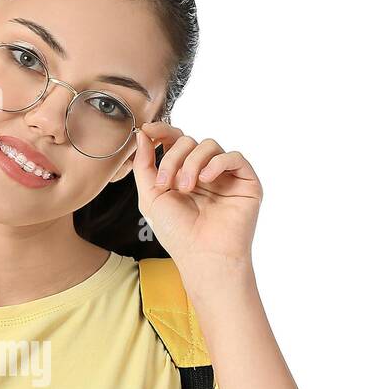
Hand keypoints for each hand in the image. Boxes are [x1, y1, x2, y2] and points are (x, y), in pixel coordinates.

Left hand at [132, 121, 262, 266]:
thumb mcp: (151, 197)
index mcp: (183, 174)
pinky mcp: (245, 182)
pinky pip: (233, 156)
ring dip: (191, 163)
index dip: (162, 132)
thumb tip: (142, 135)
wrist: (202, 257)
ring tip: (187, 188)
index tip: (147, 131)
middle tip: (167, 184)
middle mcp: (204, 172)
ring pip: (208, 145)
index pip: (175, 141)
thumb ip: (144, 166)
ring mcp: (225, 176)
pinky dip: (217, 163)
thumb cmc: (178, 234)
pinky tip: (206, 179)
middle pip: (188, 141)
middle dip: (173, 158)